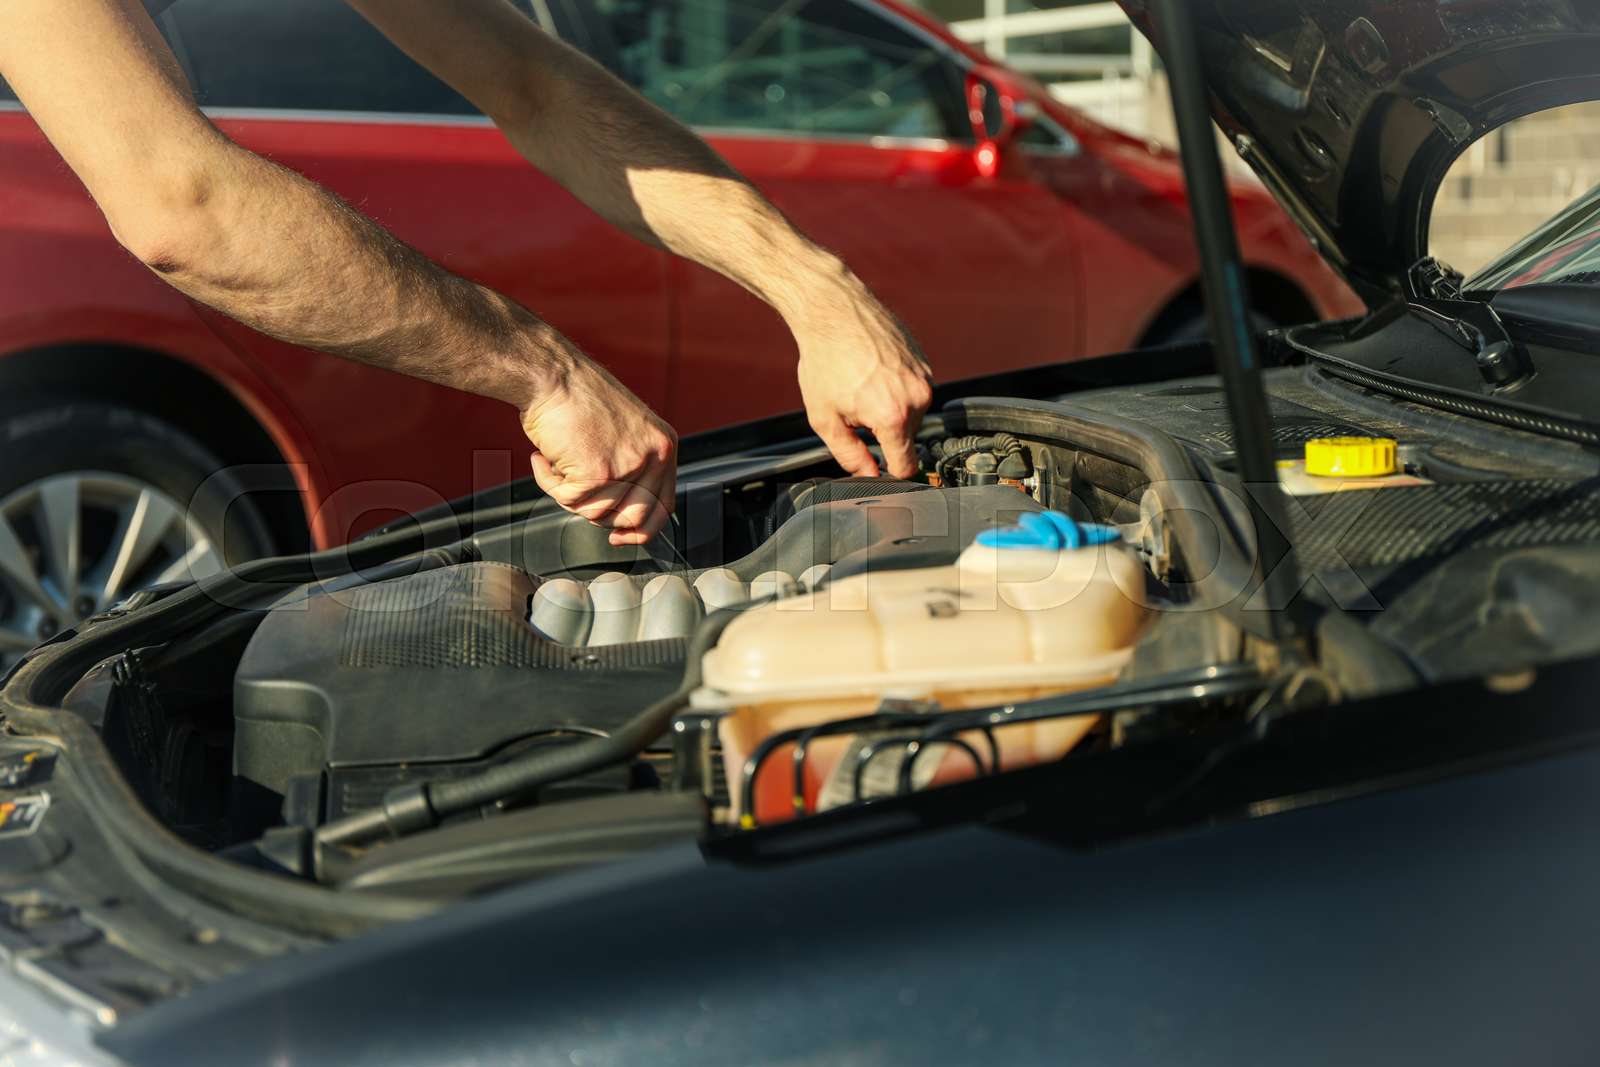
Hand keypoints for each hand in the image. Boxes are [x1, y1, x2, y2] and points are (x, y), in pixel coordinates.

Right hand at [520, 354, 677, 545]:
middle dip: (600, 517)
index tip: (622, 537)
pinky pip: (567, 499)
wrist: (550, 372)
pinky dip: (549, 482)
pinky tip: (544, 456)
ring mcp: (626, 465)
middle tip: (577, 495)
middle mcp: (652, 456)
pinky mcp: (596, 472)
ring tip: (557, 460)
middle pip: (631, 518)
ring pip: (594, 512)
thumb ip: (633, 465)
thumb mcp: (626, 429)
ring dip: (567, 492)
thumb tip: (621, 510)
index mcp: (664, 445)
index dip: (642, 529)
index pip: (665, 506)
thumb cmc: (577, 396)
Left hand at [792, 280, 932, 479]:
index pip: (907, 465)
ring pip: (912, 411)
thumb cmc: (824, 360)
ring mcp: (924, 376)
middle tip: (855, 409)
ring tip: (862, 385)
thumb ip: (849, 454)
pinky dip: (897, 387)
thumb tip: (868, 474)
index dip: (891, 473)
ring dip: (892, 408)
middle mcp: (917, 397)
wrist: (833, 310)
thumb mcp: (825, 418)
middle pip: (908, 437)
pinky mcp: (925, 360)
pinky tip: (873, 371)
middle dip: (884, 432)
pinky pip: (914, 388)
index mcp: (893, 417)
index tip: (879, 469)